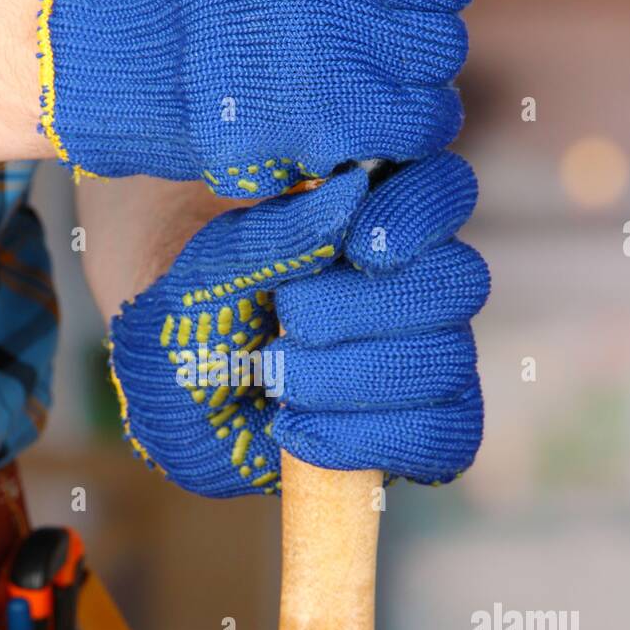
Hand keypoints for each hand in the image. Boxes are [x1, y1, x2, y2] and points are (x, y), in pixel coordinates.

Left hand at [108, 152, 488, 495]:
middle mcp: (416, 282)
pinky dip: (367, 439)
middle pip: (458, 281)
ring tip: (274, 377)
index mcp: (377, 214)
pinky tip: (298, 430)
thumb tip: (347, 194)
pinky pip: (444, 435)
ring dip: (351, 375)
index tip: (359, 245)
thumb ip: (275, 231)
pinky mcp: (420, 426)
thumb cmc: (196, 312)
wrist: (170, 398)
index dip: (419, 211)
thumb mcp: (213, 267)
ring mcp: (425, 355)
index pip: (445, 190)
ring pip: (450, 359)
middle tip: (287, 318)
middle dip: (365, 307)